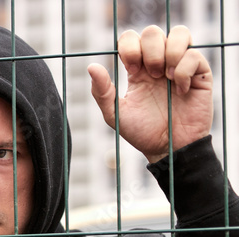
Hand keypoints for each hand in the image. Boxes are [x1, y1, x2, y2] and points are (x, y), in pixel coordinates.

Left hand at [88, 25, 212, 162]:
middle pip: (152, 32)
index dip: (129, 48)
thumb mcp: (115, 115)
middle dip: (148, 51)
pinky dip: (185, 70)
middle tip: (149, 75)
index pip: (131, 39)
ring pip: (179, 33)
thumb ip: (102, 92)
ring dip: (169, 53)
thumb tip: (91, 66)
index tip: (131, 70)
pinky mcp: (200, 74)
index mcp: (137, 69)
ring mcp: (180, 66)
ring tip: (165, 77)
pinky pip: (194, 55)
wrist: (167, 149)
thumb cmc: (141, 133)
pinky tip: (181, 89)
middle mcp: (158, 63)